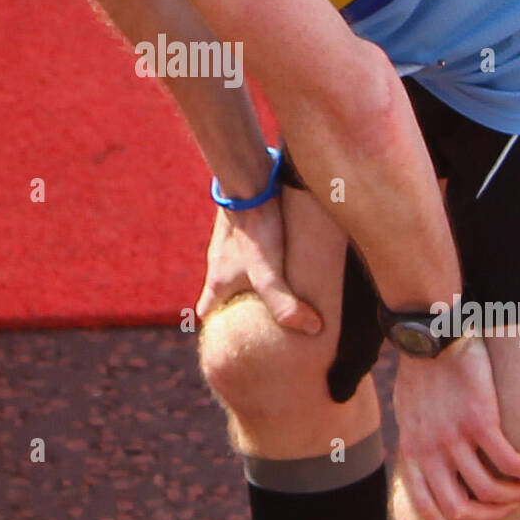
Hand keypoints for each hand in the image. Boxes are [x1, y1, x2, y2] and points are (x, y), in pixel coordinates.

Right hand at [194, 196, 323, 334]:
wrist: (250, 178)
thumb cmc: (255, 227)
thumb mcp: (267, 272)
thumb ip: (284, 303)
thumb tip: (313, 329)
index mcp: (218, 282)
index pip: (206, 315)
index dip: (217, 330)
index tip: (233, 341)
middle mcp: (219, 263)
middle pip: (224, 294)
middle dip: (240, 308)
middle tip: (264, 320)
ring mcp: (231, 243)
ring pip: (238, 270)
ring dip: (253, 283)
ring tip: (282, 292)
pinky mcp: (247, 224)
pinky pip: (251, 248)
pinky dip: (264, 258)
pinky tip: (288, 258)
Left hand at [392, 334, 519, 519]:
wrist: (430, 335)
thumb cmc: (421, 370)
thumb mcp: (408, 413)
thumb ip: (418, 441)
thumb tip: (431, 463)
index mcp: (412, 451)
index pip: (427, 507)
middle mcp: (431, 450)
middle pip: (461, 507)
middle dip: (490, 516)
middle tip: (510, 507)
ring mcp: (454, 437)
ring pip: (489, 490)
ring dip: (515, 495)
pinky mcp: (480, 420)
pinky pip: (508, 461)